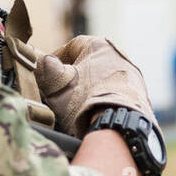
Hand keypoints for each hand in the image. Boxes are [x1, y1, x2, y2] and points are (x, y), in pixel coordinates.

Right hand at [33, 36, 155, 136]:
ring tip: (75, 110)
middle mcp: (121, 58)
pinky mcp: (140, 100)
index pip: (72, 46)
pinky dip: (102, 103)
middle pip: (88, 65)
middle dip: (72, 78)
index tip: (46, 74)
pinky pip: (115, 97)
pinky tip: (94, 117)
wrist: (119, 129)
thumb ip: (43, 67)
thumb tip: (35, 57)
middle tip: (58, 94)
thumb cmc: (84, 101)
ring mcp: (134, 80)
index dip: (55, 60)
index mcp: (101, 46)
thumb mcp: (56, 83)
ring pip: (102, 82)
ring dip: (87, 92)